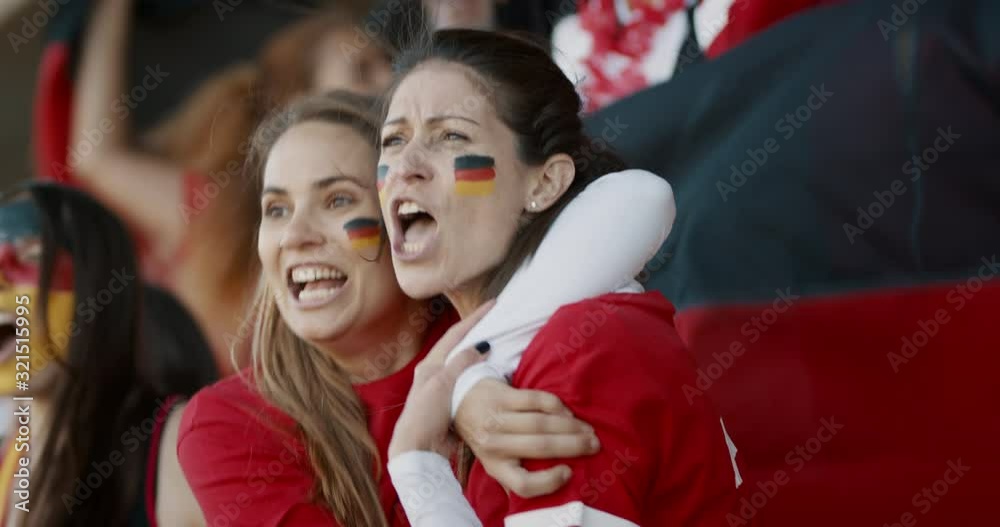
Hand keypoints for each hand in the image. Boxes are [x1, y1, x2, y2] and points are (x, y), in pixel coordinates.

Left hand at [388, 300, 494, 459]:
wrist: (417, 450)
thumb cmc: (425, 415)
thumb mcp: (442, 384)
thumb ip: (460, 363)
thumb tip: (481, 345)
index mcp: (430, 365)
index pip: (456, 334)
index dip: (475, 318)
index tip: (493, 304)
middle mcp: (436, 374)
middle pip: (461, 347)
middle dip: (479, 333)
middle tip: (499, 320)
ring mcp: (445, 390)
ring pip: (468, 367)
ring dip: (483, 356)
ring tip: (503, 344)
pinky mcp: (454, 405)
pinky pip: (472, 386)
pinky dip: (484, 379)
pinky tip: (498, 377)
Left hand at [454, 380, 599, 497]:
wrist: (460, 400)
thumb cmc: (489, 436)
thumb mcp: (496, 461)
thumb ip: (516, 475)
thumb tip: (549, 499)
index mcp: (495, 466)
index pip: (523, 484)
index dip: (549, 482)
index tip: (569, 473)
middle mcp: (494, 444)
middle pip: (540, 447)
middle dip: (573, 447)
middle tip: (594, 445)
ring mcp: (497, 418)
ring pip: (540, 423)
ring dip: (570, 426)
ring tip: (587, 429)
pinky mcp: (502, 395)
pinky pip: (536, 400)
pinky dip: (557, 406)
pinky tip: (568, 413)